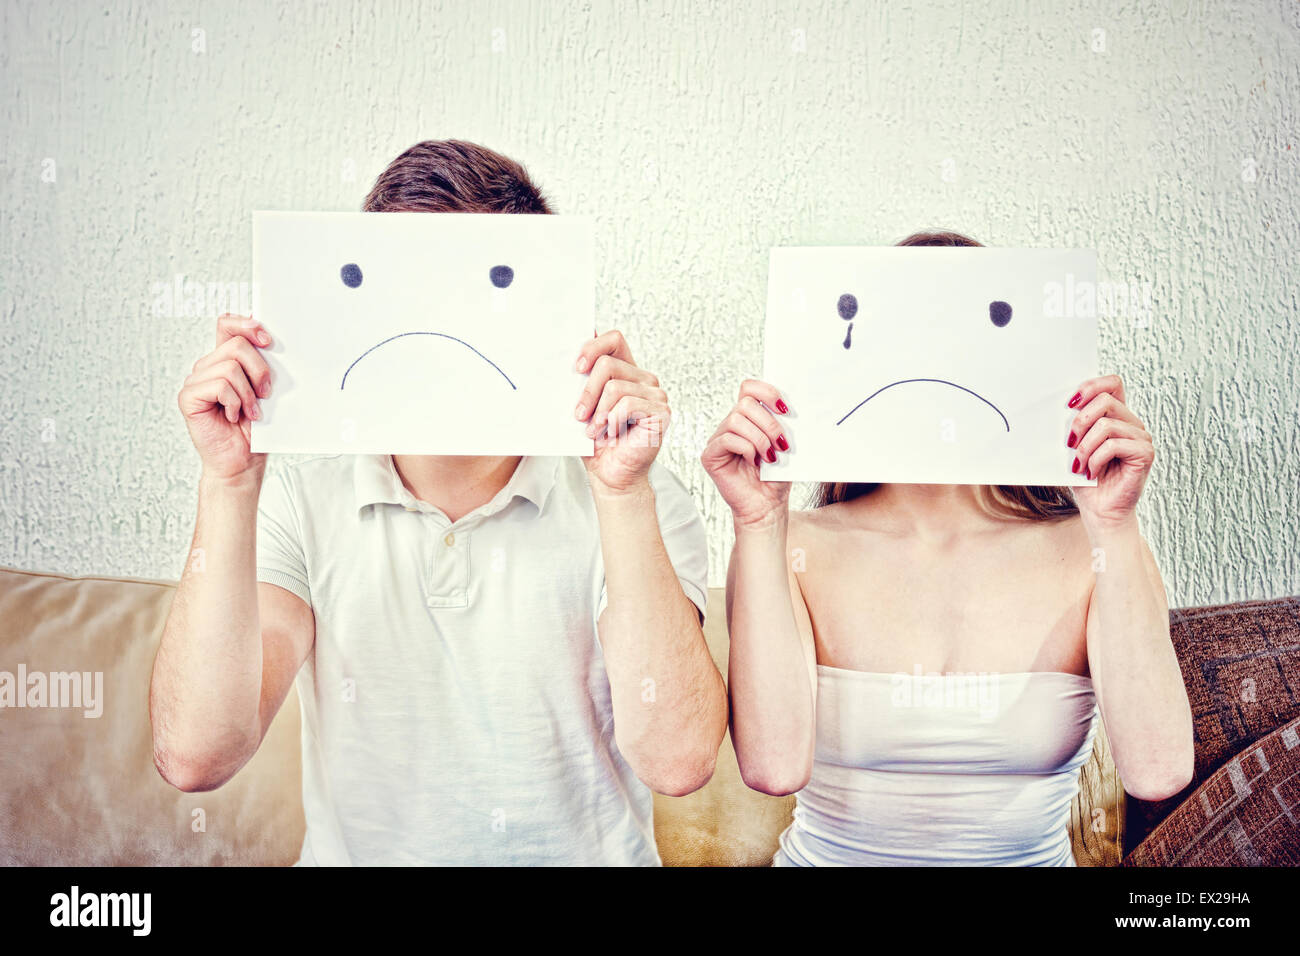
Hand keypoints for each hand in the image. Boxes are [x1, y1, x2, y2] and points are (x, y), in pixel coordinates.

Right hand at [178, 313, 273, 482]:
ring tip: (250, 412)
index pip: (227, 324)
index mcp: (225, 360)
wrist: (243, 461)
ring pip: (230, 367)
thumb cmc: (255, 429)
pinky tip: (232, 416)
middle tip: (266, 394)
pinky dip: (234, 402)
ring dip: (248, 394)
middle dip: (260, 370)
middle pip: (237, 345)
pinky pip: (219, 385)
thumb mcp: (266, 390)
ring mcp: (196, 381)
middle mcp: (208, 367)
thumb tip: (270, 338)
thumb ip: (264, 364)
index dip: (246, 324)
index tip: (268, 339)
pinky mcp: (189, 397)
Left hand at [575, 330, 669, 493]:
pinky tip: (611, 433)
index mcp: (626, 372)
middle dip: (586, 391)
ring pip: (614, 386)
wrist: (610, 474)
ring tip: (595, 430)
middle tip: (579, 414)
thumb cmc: (597, 443)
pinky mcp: (661, 412)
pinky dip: (612, 421)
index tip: (576, 366)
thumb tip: (568, 360)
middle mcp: (644, 379)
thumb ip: (580, 381)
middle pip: (608, 364)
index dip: (593, 346)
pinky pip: (627, 404)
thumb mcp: (583, 406)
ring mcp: (656, 395)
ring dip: (598, 412)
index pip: (614, 339)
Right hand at [701, 379, 791, 528]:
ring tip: (770, 457)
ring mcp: (718, 439)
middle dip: (769, 423)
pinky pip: (727, 439)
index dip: (767, 391)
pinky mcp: (710, 455)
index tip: (786, 409)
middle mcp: (731, 425)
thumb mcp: (785, 445)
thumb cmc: (776, 478)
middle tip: (781, 444)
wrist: (767, 507)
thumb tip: (789, 406)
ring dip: (759, 439)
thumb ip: (783, 424)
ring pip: (736, 420)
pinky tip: (754, 463)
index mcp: (749, 418)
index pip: (749, 388)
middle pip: (745, 403)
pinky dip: (746, 449)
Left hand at [1066, 375, 1152, 531]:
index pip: (1112, 384)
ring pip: (1106, 425)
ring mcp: (1141, 438)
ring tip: (1079, 465)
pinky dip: (1095, 459)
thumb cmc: (1086, 479)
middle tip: (1069, 444)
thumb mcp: (1074, 447)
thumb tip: (1061, 406)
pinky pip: (1113, 445)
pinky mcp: (1144, 454)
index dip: (1090, 387)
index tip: (1068, 404)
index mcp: (1117, 417)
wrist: (1099, 511)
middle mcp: (1132, 424)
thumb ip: (1074, 424)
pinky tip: (1091, 472)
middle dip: (1079, 422)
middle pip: (1105, 400)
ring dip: (1085, 448)